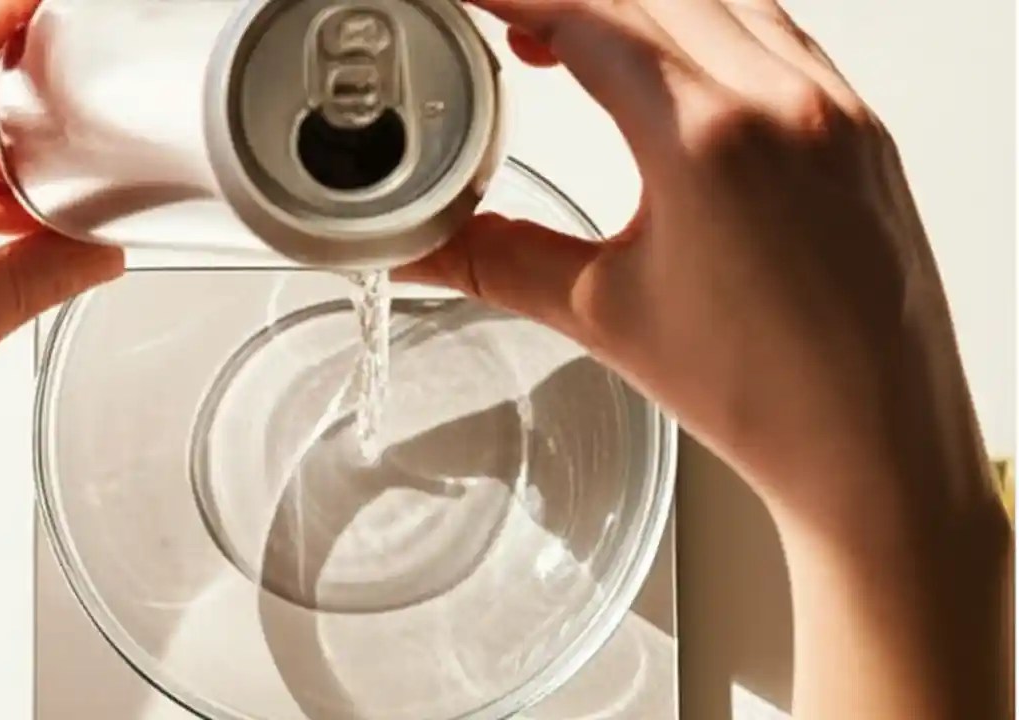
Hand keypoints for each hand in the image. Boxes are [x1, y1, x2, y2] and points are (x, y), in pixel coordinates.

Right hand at [401, 0, 1010, 716]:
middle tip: (505, 21)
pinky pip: (776, 33)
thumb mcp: (605, 315)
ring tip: (570, 42)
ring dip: (637, 6)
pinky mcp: (861, 129)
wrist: (876, 445)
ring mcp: (833, 108)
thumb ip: (498, 262)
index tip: (478, 1)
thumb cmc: (766, 394)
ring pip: (719, 0)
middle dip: (567, 0)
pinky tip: (671, 65)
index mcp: (707, 138)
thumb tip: (423, 246)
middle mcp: (783, 102)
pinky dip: (707, 25)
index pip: (591, 18)